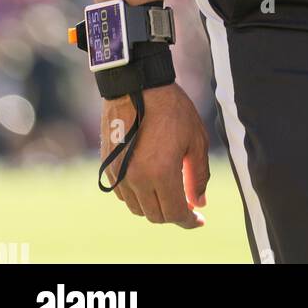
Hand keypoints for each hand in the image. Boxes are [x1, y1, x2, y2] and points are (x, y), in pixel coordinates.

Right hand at [101, 82, 209, 227]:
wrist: (136, 86)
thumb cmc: (171, 108)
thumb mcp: (195, 138)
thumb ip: (198, 174)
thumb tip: (200, 202)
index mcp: (162, 172)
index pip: (175, 214)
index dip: (189, 221)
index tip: (198, 220)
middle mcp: (138, 179)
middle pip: (155, 215)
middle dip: (173, 214)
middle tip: (186, 202)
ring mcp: (120, 175)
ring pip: (138, 208)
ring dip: (154, 206)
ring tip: (169, 190)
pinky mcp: (108, 169)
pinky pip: (124, 195)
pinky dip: (138, 196)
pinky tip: (149, 181)